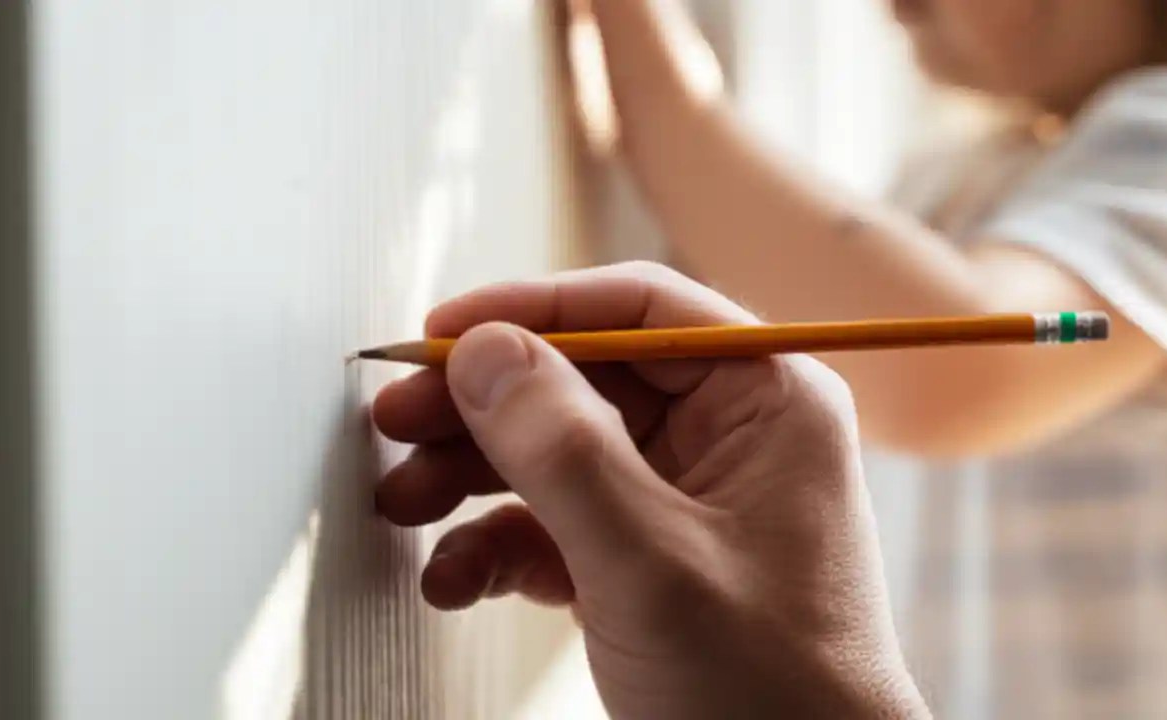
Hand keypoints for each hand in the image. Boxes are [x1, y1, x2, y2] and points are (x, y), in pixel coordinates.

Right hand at [372, 262, 927, 718]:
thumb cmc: (769, 691)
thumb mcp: (653, 563)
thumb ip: (565, 450)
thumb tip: (486, 351)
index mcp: (765, 401)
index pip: (639, 308)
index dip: (534, 308)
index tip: (444, 332)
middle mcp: (725, 437)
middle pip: (581, 379)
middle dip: (484, 406)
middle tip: (397, 420)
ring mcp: (681, 501)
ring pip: (556, 451)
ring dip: (471, 475)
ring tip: (402, 503)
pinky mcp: (643, 561)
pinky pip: (556, 525)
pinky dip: (496, 546)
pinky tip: (453, 579)